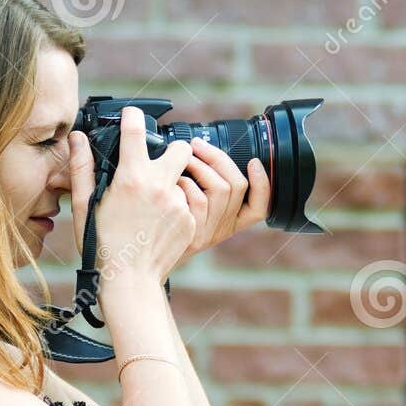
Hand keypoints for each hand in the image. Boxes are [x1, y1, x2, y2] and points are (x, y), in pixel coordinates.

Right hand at [68, 105, 195, 296]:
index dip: (133, 117)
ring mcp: (178, 204)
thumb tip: (76, 138)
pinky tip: (159, 224)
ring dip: (172, 185)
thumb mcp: (84, 205)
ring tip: (153, 206)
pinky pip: (187, 204)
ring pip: (183, 179)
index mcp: (131, 178)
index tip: (132, 115)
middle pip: (181, 148)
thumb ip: (82, 168)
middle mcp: (159, 186)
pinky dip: (176, 209)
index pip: (136, 130)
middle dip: (172, 151)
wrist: (129, 280)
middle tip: (158, 164)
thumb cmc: (102, 245)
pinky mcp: (190, 221)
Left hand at [175, 138, 270, 268]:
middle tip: (196, 145)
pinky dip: (185, 182)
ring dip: (200, 165)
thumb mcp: (190, 213)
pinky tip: (171, 181)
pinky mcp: (194, 234)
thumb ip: (202, 190)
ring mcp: (210, 232)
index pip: (259, 207)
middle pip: (238, 185)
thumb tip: (200, 151)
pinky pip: (198, 198)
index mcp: (229, 224)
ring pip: (221, 188)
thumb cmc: (162, 228)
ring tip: (181, 159)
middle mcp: (223, 229)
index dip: (263, 184)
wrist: (142, 261)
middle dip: (218, 158)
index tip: (254, 162)